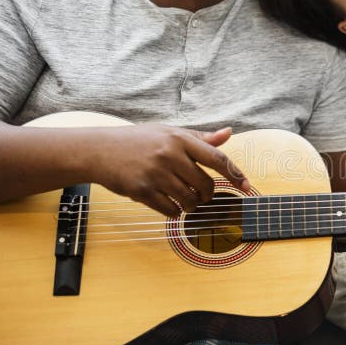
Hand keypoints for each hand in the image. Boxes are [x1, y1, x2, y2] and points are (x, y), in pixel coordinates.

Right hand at [90, 124, 249, 215]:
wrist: (98, 150)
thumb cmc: (139, 140)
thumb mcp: (169, 132)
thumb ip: (200, 138)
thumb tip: (228, 133)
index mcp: (179, 139)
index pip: (216, 158)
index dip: (235, 174)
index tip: (247, 187)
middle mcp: (169, 155)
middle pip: (205, 185)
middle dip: (207, 195)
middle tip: (202, 195)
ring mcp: (155, 174)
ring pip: (189, 200)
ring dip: (192, 205)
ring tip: (186, 200)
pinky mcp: (142, 191)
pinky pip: (170, 210)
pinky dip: (174, 211)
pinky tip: (169, 203)